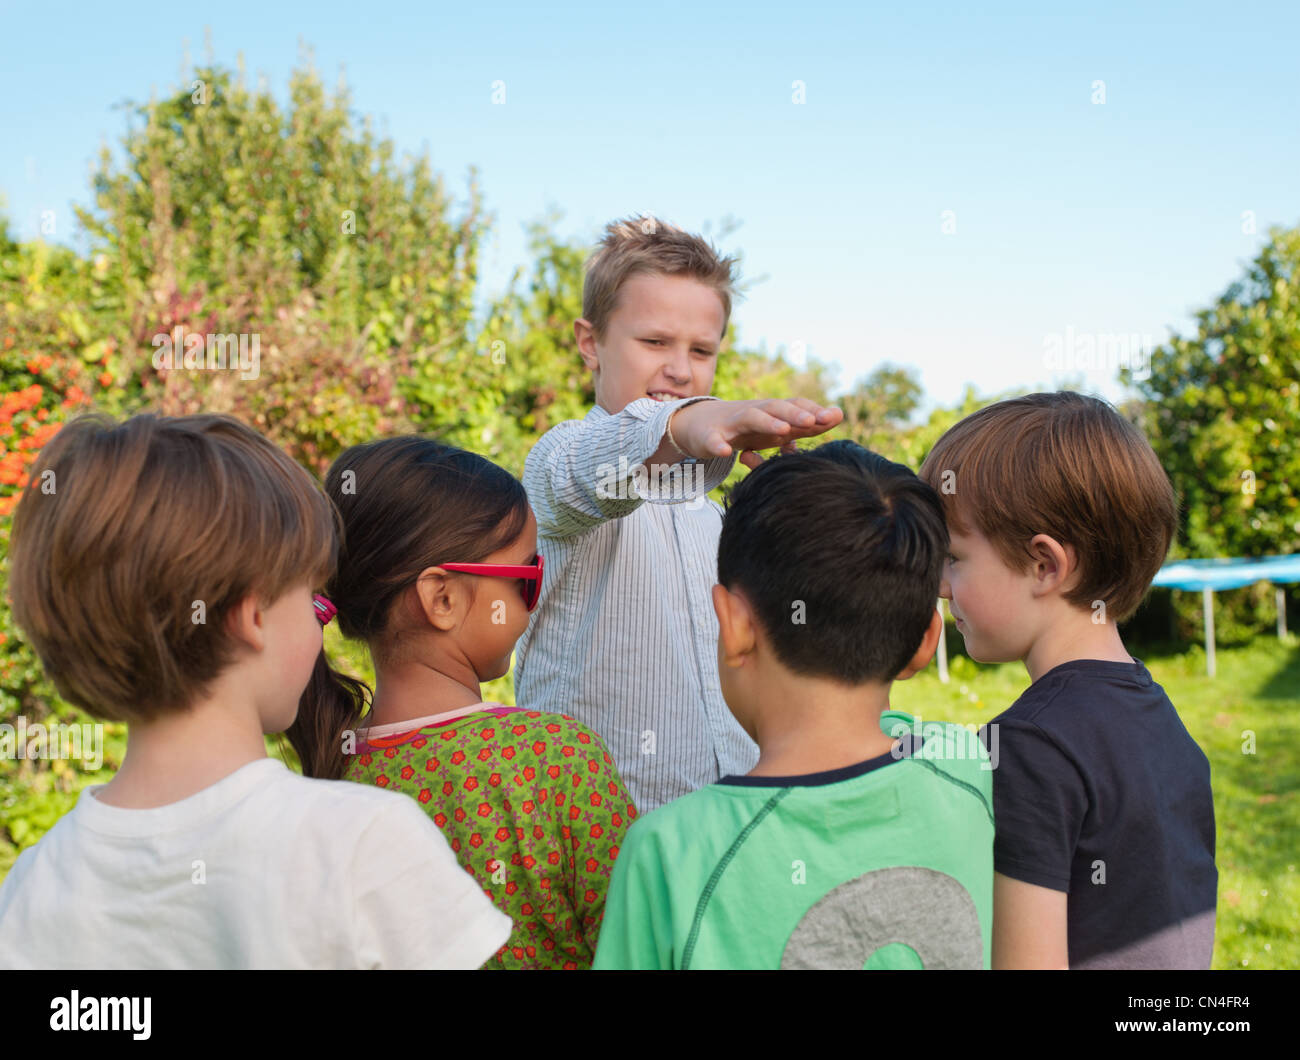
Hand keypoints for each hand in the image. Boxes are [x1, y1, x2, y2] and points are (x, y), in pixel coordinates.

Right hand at [671, 398, 842, 465]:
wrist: (699, 425)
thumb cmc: (746, 428)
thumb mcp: (776, 427)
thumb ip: (805, 424)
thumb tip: (838, 415)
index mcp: (771, 411)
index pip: (795, 405)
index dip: (813, 410)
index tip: (835, 417)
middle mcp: (753, 412)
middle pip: (776, 407)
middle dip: (794, 413)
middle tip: (812, 422)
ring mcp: (730, 423)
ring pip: (749, 418)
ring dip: (767, 422)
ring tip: (783, 431)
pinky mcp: (709, 437)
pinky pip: (713, 441)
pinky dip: (718, 445)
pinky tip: (726, 453)